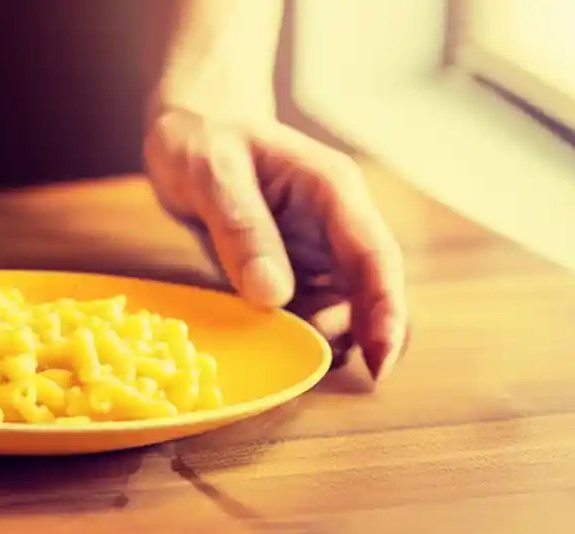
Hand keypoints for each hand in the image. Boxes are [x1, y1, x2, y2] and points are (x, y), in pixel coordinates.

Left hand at [144, 108, 408, 379]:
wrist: (188, 127)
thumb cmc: (200, 138)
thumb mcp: (211, 174)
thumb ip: (242, 229)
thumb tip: (273, 297)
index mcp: (334, 193)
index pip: (377, 259)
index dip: (386, 314)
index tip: (380, 365)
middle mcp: (337, 226)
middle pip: (371, 295)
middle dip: (353, 337)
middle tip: (307, 365)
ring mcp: (317, 251)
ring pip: (342, 311)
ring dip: (319, 339)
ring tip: (274, 347)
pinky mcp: (292, 271)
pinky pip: (306, 313)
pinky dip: (292, 335)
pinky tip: (260, 339)